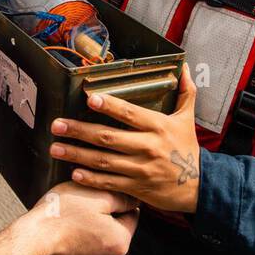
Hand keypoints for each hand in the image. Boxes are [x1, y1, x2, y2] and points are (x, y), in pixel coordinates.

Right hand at [15, 182, 137, 254]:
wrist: (31, 241)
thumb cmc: (63, 215)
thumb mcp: (97, 196)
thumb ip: (121, 198)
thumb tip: (133, 199)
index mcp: (120, 242)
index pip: (132, 215)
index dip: (118, 199)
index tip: (101, 192)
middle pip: (113, 228)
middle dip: (101, 214)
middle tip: (82, 202)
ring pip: (95, 238)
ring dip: (87, 226)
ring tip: (69, 214)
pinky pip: (78, 248)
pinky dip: (73, 238)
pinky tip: (60, 228)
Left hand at [49, 63, 202, 213]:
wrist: (199, 186)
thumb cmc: (188, 149)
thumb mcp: (187, 119)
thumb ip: (184, 91)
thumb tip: (183, 66)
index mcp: (159, 127)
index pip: (131, 114)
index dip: (110, 106)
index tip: (90, 99)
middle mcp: (148, 147)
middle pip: (109, 138)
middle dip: (80, 131)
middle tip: (57, 125)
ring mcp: (140, 169)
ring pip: (104, 161)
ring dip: (77, 154)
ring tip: (55, 148)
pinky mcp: (136, 188)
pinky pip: (109, 183)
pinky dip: (91, 179)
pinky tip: (73, 173)